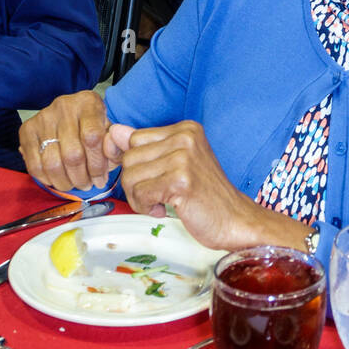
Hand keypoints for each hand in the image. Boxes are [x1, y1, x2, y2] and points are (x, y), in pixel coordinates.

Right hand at [19, 91, 112, 191]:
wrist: (70, 109)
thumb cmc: (92, 123)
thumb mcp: (109, 129)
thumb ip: (115, 147)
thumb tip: (111, 163)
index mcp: (88, 103)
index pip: (92, 138)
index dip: (97, 164)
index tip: (101, 179)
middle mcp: (64, 107)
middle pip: (72, 154)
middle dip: (81, 177)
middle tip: (87, 185)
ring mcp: (43, 118)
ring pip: (52, 163)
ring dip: (65, 182)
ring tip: (74, 184)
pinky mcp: (27, 130)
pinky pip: (34, 165)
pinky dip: (47, 179)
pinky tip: (58, 180)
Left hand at [107, 120, 302, 250]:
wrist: (234, 219)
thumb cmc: (204, 194)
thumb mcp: (176, 163)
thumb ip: (147, 146)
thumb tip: (114, 131)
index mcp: (185, 129)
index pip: (134, 139)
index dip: (134, 164)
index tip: (149, 179)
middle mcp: (185, 137)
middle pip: (129, 158)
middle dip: (135, 183)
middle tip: (157, 195)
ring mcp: (183, 158)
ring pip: (130, 177)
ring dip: (139, 198)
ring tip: (161, 202)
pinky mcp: (181, 181)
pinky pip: (141, 194)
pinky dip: (147, 208)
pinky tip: (165, 209)